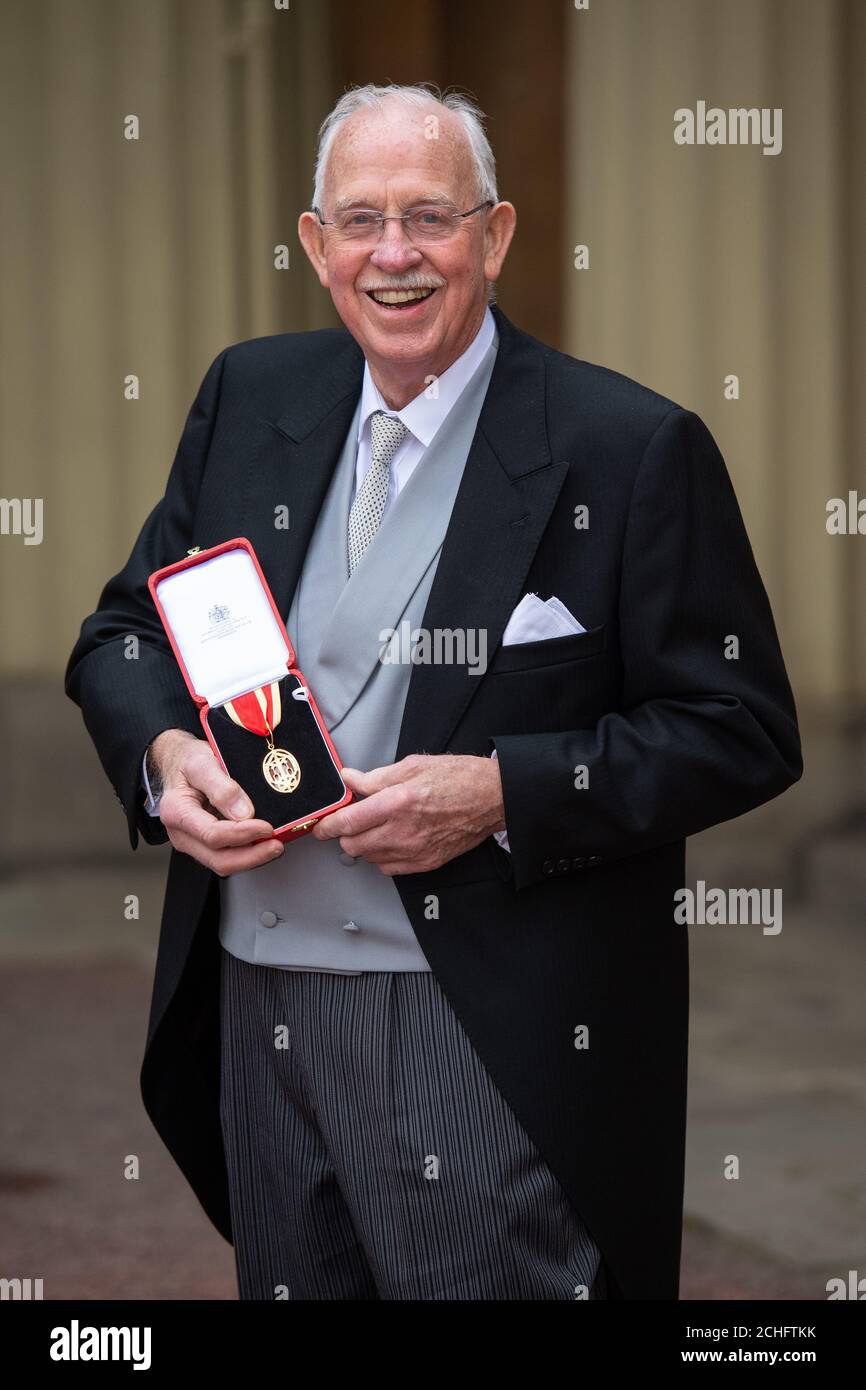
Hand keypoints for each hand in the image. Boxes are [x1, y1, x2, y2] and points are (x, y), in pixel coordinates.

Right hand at [149, 728, 283, 875]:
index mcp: (176, 812)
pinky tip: (263, 843)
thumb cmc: (187, 761)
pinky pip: (227, 856)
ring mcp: (193, 842)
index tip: (266, 827)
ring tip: (275, 845)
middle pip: (219, 859)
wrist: (180, 762)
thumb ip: (220, 786)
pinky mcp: (205, 844)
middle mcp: (182, 833)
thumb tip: (243, 812)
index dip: (242, 834)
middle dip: (252, 856)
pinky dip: (248, 853)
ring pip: (224, 863)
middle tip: (276, 845)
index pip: (212, 834)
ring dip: (252, 858)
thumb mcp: (201, 762)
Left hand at [311, 753, 505, 874]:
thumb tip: (349, 779)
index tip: (321, 825)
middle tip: (351, 821)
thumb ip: (375, 777)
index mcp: (398, 802)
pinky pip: (388, 868)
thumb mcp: (413, 766)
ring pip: (368, 859)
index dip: (328, 825)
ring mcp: (415, 851)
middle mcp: (404, 831)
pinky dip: (382, 856)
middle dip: (345, 835)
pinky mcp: (425, 863)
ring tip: (376, 827)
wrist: (492, 799)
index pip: (348, 822)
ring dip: (364, 845)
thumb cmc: (458, 778)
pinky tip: (391, 840)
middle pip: (353, 846)